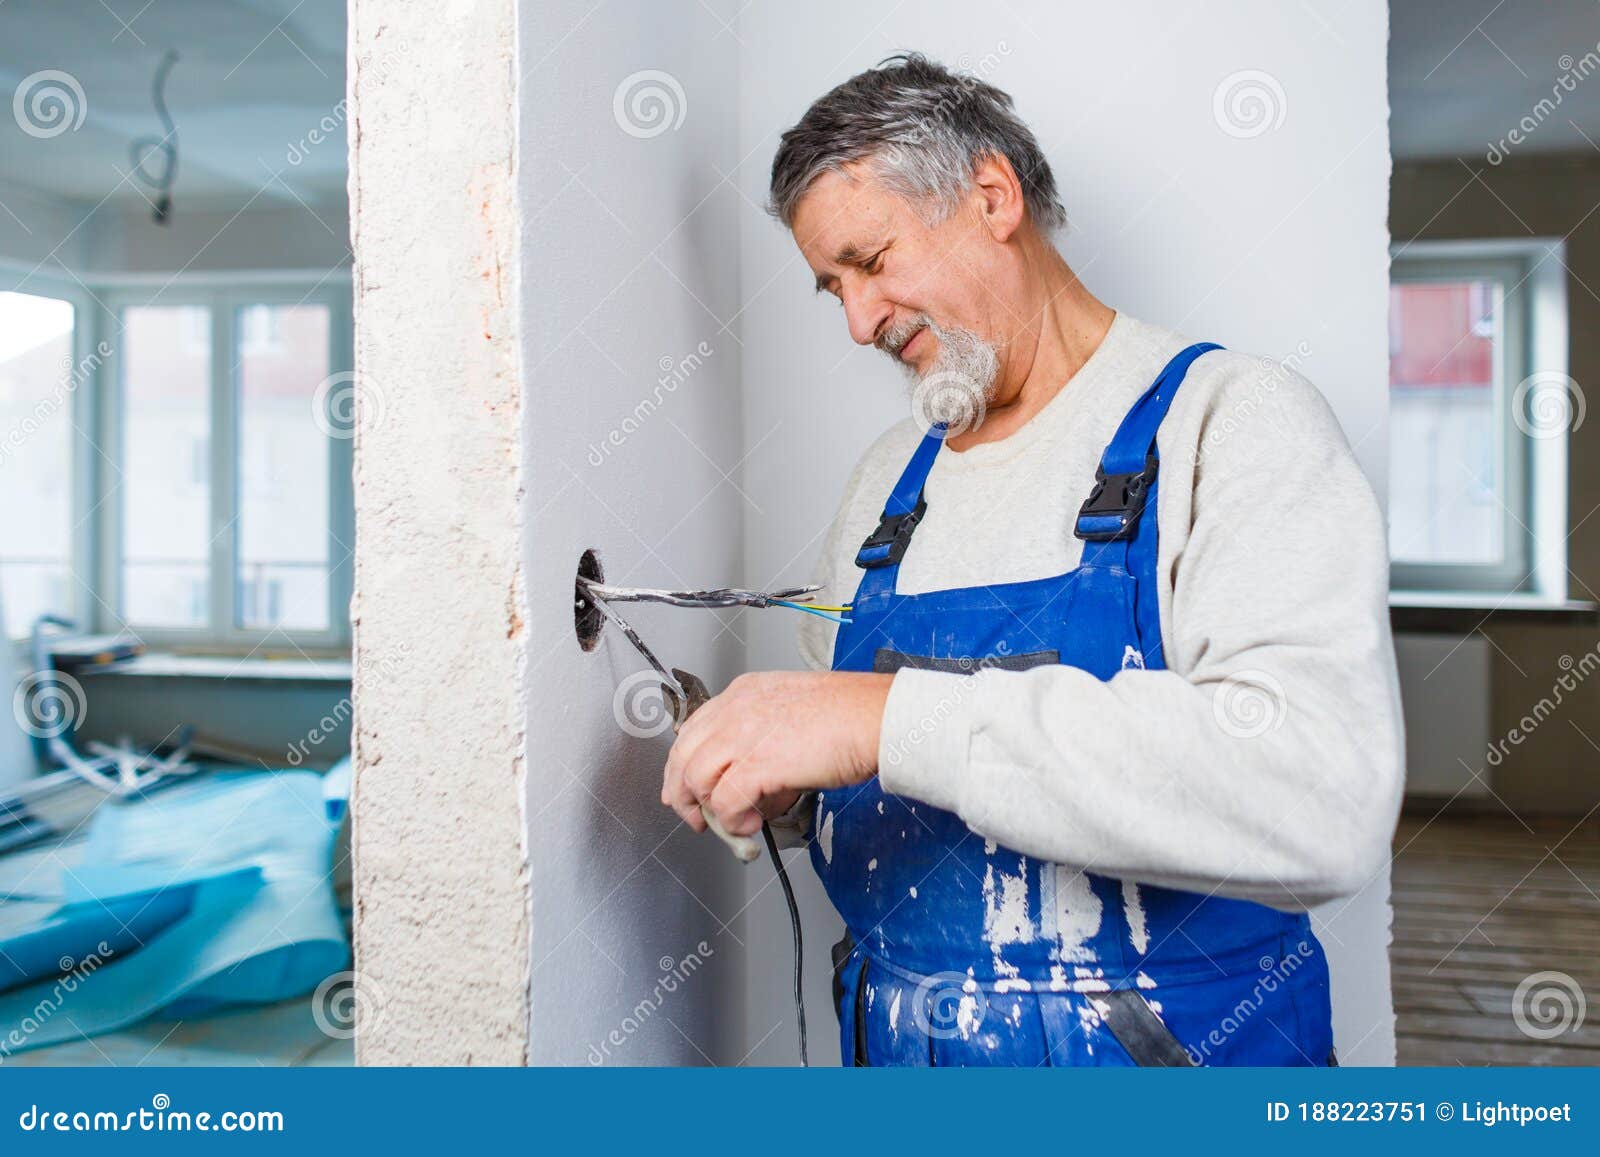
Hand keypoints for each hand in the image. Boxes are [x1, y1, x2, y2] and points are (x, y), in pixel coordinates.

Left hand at [661, 670, 893, 837]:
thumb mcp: (790, 714)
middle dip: (683, 794)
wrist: (874, 717)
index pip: (693, 730)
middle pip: (683, 755)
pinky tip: (751, 825)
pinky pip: (724, 802)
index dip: (682, 766)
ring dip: (710, 811)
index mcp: (742, 694)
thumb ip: (764, 744)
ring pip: (696, 780)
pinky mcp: (758, 764)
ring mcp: (743, 735)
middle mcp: (735, 710)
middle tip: (696, 818)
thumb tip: (754, 786)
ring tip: (732, 824)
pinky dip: (733, 822)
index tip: (683, 788)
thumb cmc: (849, 715)